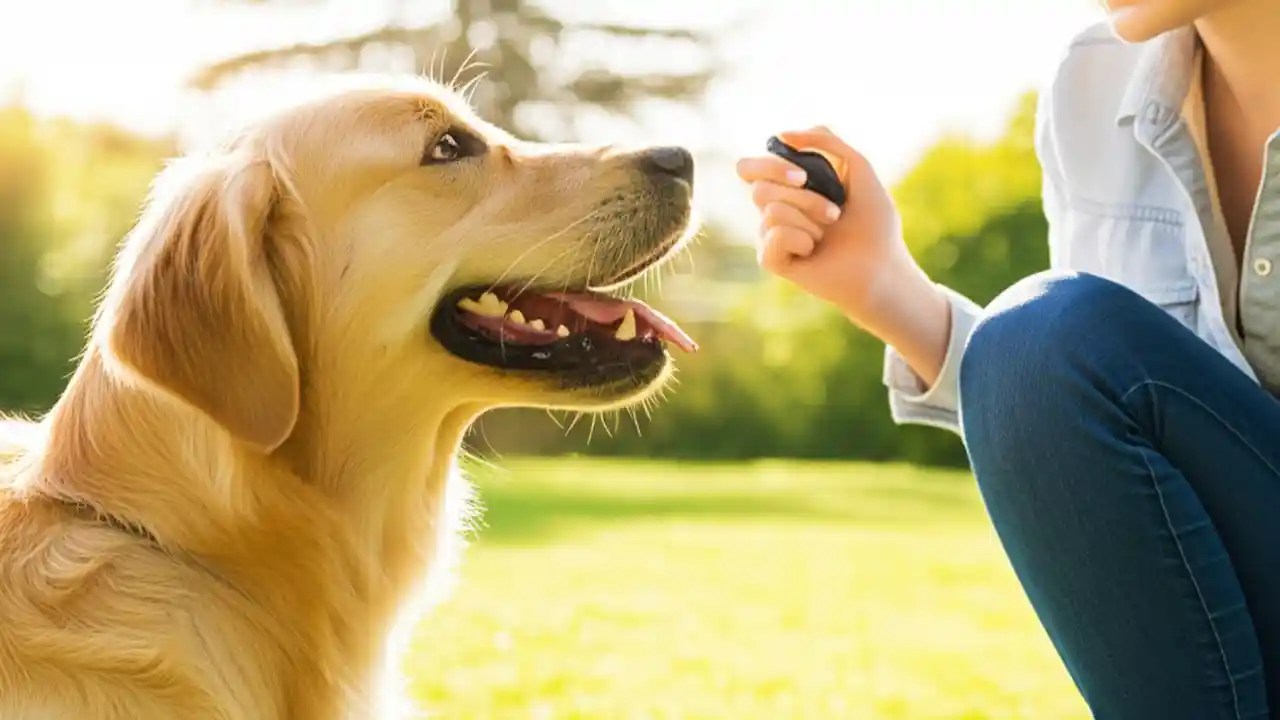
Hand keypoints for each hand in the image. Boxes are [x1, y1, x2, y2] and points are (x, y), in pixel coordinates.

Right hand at [736, 126, 950, 382]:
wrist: (881, 266)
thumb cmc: (873, 222)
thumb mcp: (858, 166)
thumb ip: (826, 141)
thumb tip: (782, 134)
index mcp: (788, 186)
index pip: (751, 168)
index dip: (767, 165)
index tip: (802, 175)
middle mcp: (774, 208)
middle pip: (758, 186)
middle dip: (803, 196)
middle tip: (834, 212)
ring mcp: (770, 235)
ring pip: (770, 210)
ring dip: (811, 218)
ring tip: (829, 232)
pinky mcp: (770, 259)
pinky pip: (773, 236)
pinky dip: (802, 240)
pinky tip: (813, 251)